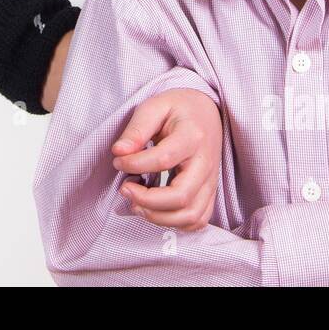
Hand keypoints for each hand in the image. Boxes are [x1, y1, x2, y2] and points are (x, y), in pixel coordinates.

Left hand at [110, 87, 221, 231]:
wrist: (207, 111)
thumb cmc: (179, 108)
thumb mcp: (155, 106)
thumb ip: (136, 129)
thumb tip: (119, 152)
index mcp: (192, 136)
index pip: (163, 159)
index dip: (135, 164)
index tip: (118, 160)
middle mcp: (206, 163)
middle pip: (181, 196)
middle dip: (146, 200)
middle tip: (124, 188)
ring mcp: (211, 181)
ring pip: (190, 214)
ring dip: (158, 216)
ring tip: (136, 202)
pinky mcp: (210, 193)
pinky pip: (197, 220)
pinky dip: (174, 223)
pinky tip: (153, 209)